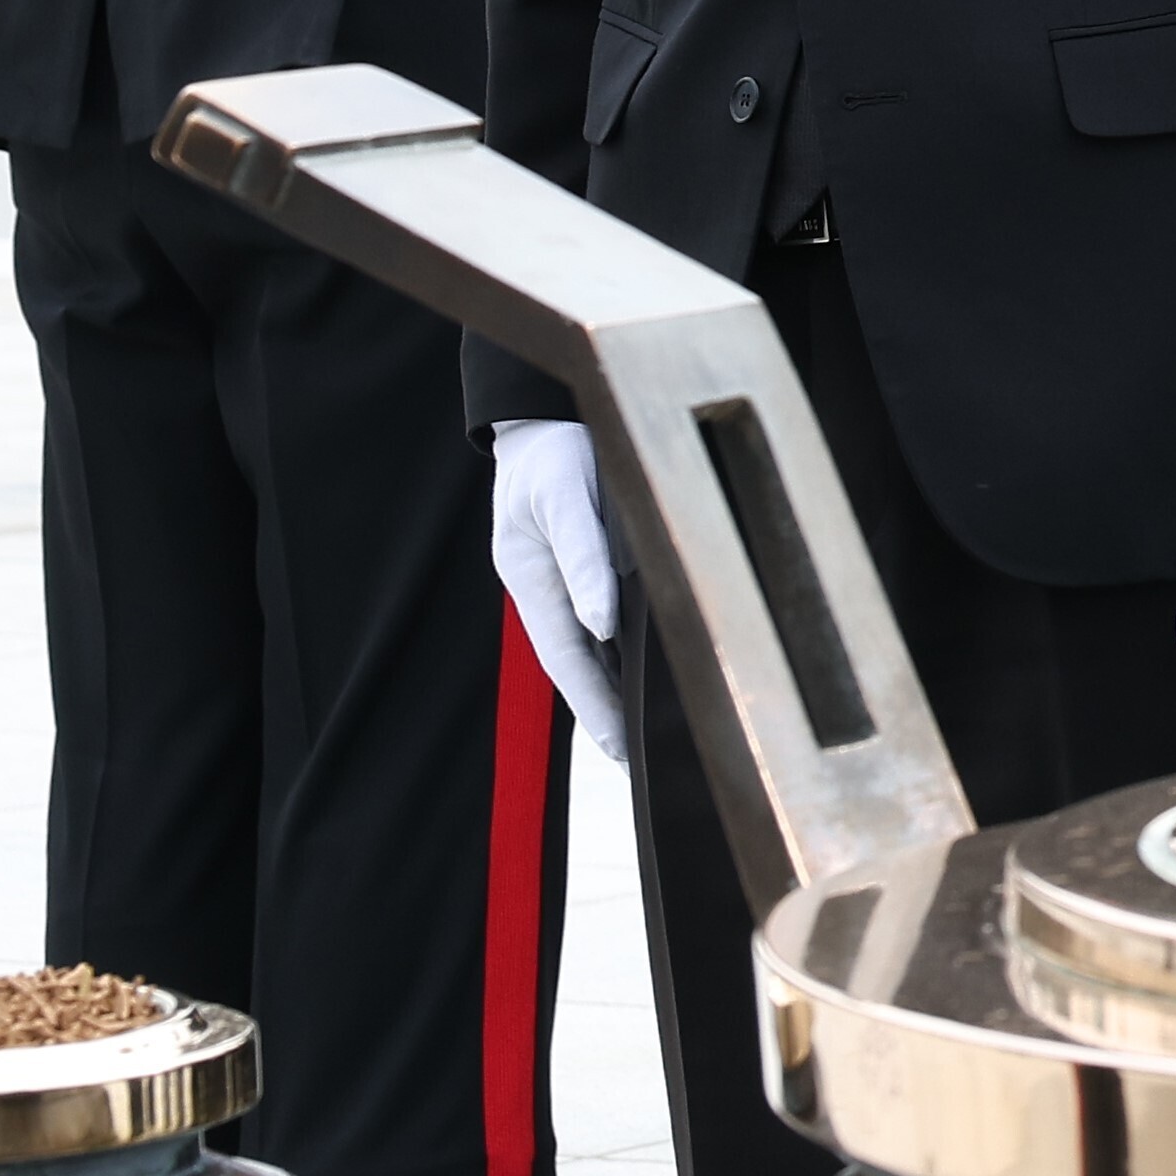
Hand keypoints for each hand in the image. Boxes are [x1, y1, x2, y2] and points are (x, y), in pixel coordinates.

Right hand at [488, 418, 625, 762]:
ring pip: (590, 645)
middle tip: (635, 760)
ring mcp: (562, 579)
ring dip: (614, 687)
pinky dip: (619, 652)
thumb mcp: (569, 494)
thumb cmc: (557, 450)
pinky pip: (601, 618)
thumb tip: (603, 623)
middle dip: (603, 711)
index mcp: (531, 579)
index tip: (618, 747)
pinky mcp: (584, 566)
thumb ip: (585, 557)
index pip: (566, 657)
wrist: (547, 415)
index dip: (592, 703)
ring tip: (644, 734)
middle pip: (576, 661)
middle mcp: (545, 587)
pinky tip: (643, 674)